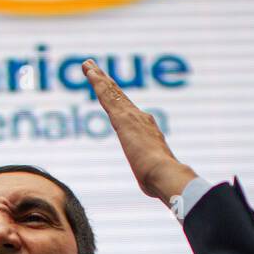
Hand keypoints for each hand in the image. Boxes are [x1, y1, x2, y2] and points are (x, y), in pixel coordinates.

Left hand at [80, 59, 196, 206]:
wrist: (165, 175)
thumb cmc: (162, 181)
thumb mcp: (155, 177)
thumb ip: (155, 176)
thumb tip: (163, 188)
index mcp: (149, 131)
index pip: (130, 113)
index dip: (119, 102)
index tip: (112, 92)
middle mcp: (141, 119)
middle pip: (119, 97)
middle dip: (107, 83)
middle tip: (95, 69)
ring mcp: (132, 116)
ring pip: (112, 92)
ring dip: (99, 77)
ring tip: (88, 65)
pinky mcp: (122, 119)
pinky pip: (107, 95)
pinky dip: (98, 82)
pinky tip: (90, 72)